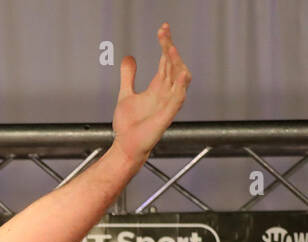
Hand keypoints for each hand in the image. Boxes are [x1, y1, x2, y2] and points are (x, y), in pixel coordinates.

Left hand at [111, 23, 191, 165]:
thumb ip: (128, 76)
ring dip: (176, 62)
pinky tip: (181, 73)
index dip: (165, 44)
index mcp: (158, 86)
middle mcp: (166, 92)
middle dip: (169, 47)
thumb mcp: (125, 94)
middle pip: (173, 64)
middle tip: (164, 32)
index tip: (163, 29)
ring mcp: (168, 103)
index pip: (166, 60)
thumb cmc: (129, 125)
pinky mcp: (167, 115)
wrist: (125, 146)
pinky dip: (181, 85)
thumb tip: (128, 57)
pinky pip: (178, 98)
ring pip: (180, 77)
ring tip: (170, 48)